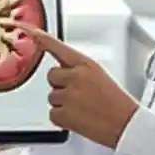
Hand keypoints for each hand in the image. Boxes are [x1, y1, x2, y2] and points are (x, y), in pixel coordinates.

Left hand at [8, 21, 139, 149]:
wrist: (127, 124)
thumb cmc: (116, 102)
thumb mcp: (100, 76)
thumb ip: (79, 71)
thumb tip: (63, 74)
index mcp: (86, 65)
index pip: (59, 48)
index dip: (42, 39)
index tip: (28, 30)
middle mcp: (76, 77)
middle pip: (51, 76)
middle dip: (60, 85)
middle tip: (79, 96)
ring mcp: (69, 95)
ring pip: (51, 97)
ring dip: (63, 104)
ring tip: (83, 109)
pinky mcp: (64, 114)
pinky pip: (53, 114)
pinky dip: (62, 119)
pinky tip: (79, 119)